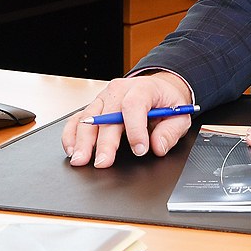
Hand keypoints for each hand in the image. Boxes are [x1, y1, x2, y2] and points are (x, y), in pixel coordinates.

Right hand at [61, 72, 193, 167]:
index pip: (134, 105)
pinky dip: (72, 134)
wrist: (158, 90)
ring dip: (83, 140)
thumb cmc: (166, 102)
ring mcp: (103, 98)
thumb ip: (170, 132)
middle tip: (104, 162)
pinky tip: (72, 149)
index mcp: (143, 88)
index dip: (135, 129)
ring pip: (88, 117)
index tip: (140, 149)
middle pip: (107, 114)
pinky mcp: (93, 107)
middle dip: (105, 142)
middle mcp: (119, 90)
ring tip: (81, 159)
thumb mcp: (179, 116)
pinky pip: (77, 119)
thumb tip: (158, 146)